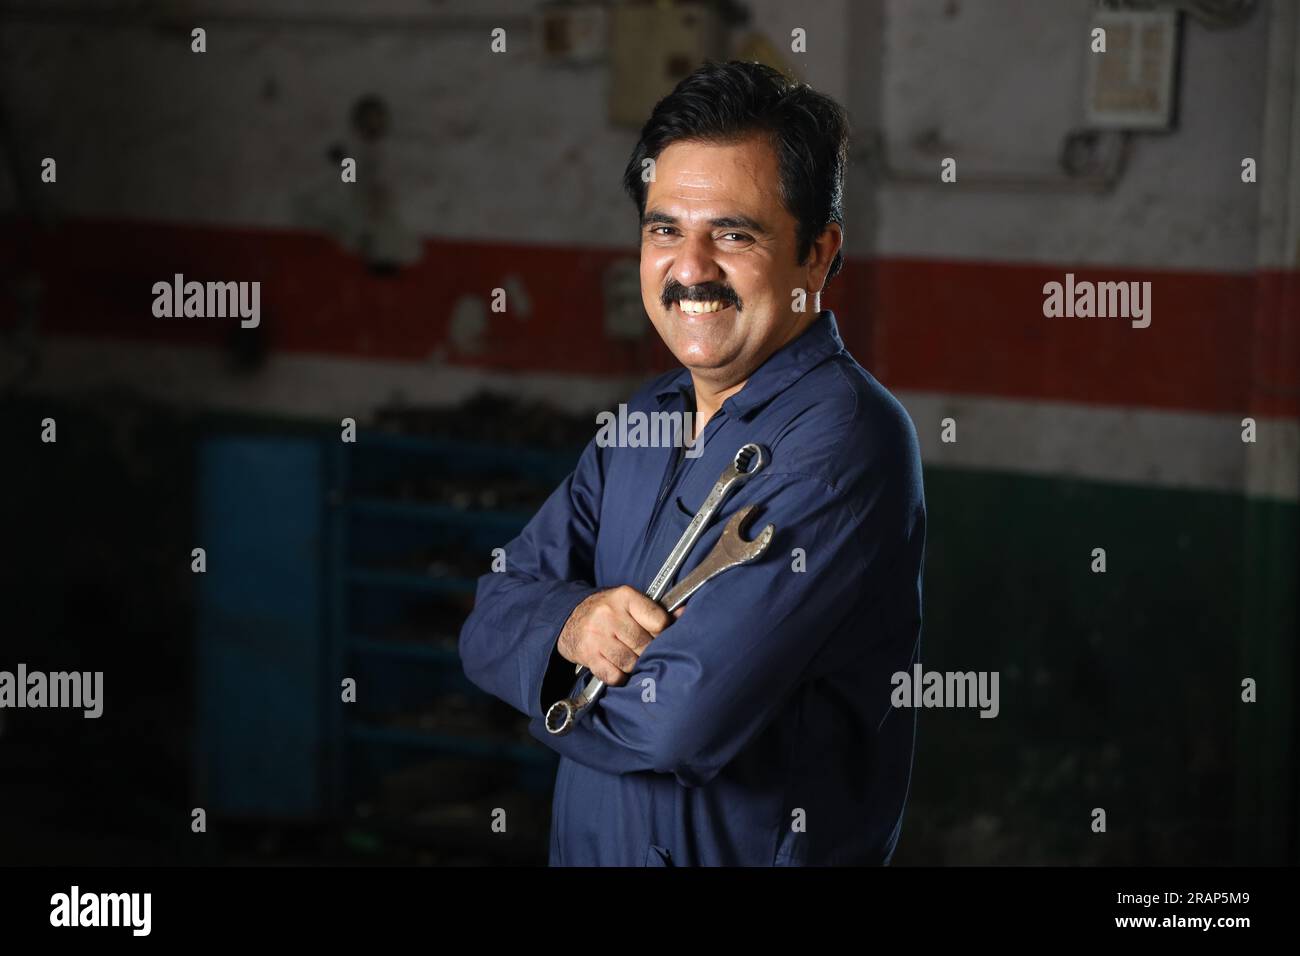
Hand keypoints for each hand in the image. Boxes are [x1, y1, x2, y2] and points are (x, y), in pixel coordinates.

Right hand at [557, 586, 677, 686]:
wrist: (568, 616)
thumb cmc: (607, 611)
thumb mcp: (629, 602)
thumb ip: (655, 610)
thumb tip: (684, 614)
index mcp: (625, 597)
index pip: (658, 621)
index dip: (663, 633)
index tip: (659, 636)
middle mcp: (610, 614)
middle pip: (645, 644)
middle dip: (648, 652)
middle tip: (645, 652)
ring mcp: (597, 635)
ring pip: (631, 662)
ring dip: (634, 665)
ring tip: (632, 659)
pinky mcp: (588, 654)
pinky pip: (614, 675)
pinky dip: (619, 677)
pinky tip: (617, 668)